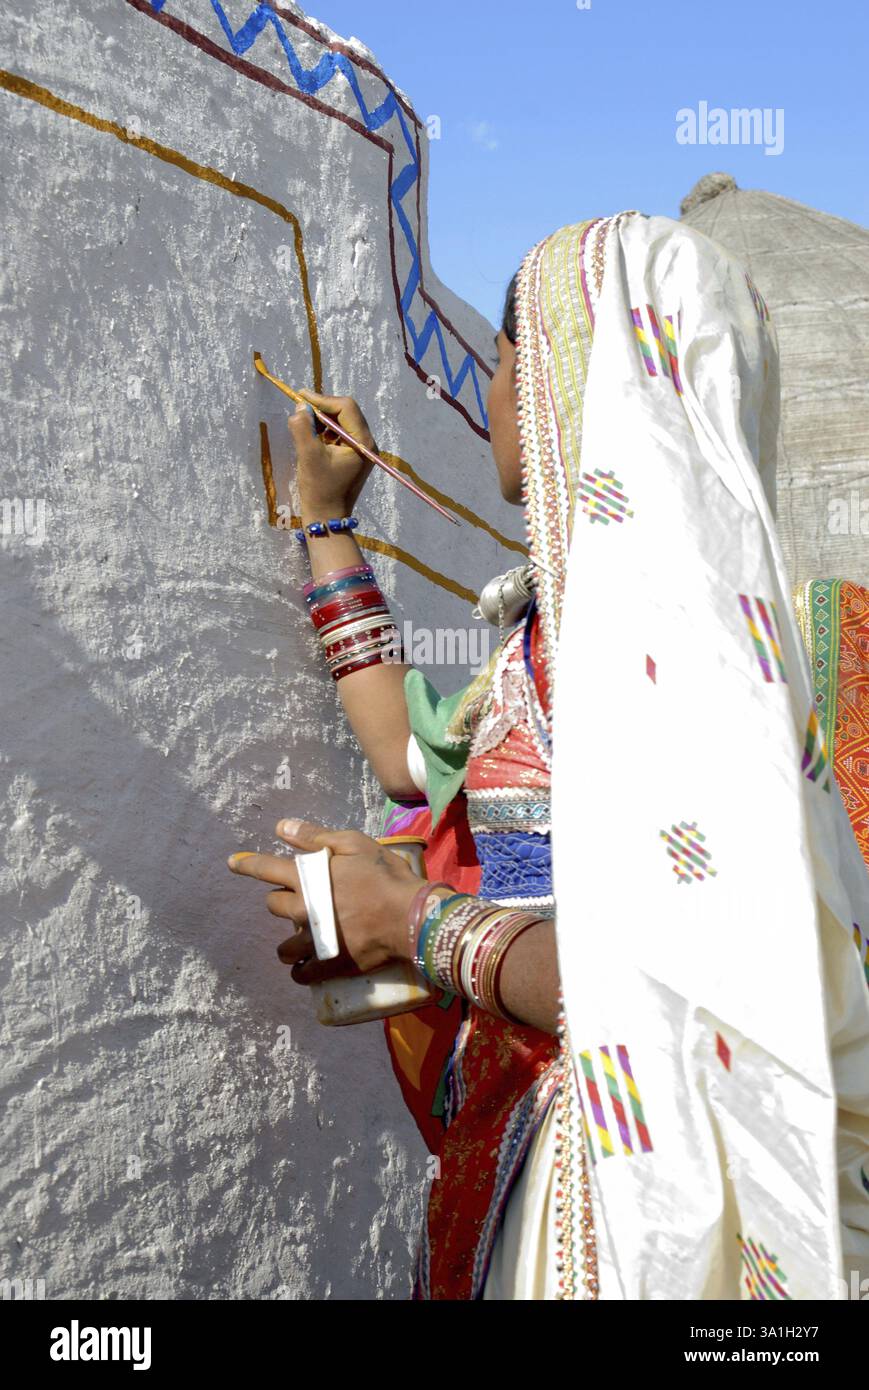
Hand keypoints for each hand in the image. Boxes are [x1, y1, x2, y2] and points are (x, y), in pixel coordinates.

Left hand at [227, 817, 421, 984]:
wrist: (412, 917)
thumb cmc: (385, 875)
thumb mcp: (354, 844)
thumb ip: (316, 837)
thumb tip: (282, 828)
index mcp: (306, 879)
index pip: (266, 869)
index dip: (247, 864)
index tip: (232, 863)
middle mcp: (303, 911)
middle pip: (273, 906)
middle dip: (284, 900)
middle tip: (307, 899)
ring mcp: (314, 941)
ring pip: (283, 946)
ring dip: (289, 940)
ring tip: (304, 938)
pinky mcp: (329, 965)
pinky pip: (302, 974)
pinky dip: (302, 970)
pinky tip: (307, 967)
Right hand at [288, 389, 376, 517]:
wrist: (326, 517)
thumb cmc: (319, 489)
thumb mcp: (307, 456)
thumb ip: (302, 428)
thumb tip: (300, 406)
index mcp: (363, 442)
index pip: (346, 407)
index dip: (322, 400)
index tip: (300, 397)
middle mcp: (367, 443)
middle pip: (346, 411)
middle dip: (322, 408)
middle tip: (300, 408)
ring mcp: (362, 450)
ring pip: (342, 421)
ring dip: (323, 419)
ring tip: (305, 426)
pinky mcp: (353, 456)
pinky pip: (339, 434)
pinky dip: (325, 431)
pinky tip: (312, 438)